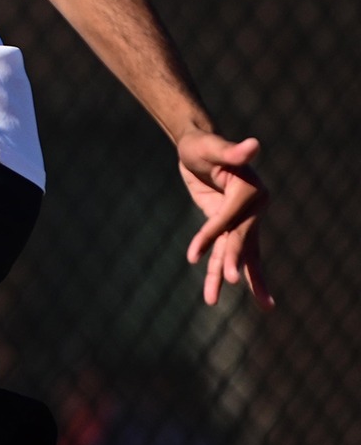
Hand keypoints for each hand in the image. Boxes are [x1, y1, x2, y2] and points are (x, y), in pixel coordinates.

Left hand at [177, 133, 273, 309]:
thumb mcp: (211, 145)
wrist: (196, 146)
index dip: (211, 236)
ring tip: (213, 301)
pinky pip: (222, 250)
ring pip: (235, 253)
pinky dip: (218, 269)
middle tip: (231, 281)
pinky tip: (213, 290)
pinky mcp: (225, 225)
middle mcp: (251, 209)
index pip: (229, 219)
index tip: (192, 256)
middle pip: (242, 240)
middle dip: (235, 262)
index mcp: (250, 191)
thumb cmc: (202, 143)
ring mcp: (240, 220)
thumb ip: (231, 151)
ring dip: (225, 276)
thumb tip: (253, 144)